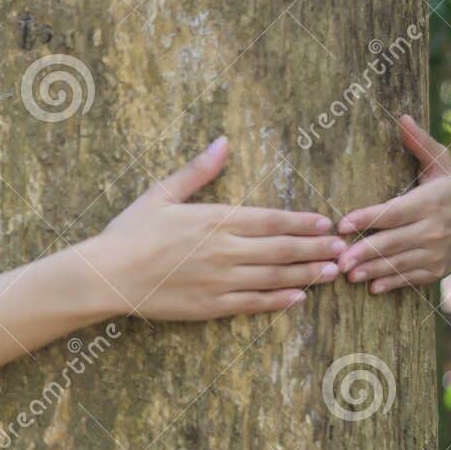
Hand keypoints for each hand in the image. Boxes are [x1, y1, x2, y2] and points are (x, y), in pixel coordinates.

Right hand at [87, 136, 346, 320]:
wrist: (108, 276)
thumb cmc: (129, 233)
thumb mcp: (161, 194)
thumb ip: (198, 171)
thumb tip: (222, 143)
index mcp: (216, 219)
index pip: (271, 219)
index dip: (302, 221)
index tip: (326, 222)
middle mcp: (225, 250)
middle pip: (282, 249)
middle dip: (315, 248)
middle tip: (341, 248)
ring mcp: (220, 281)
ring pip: (274, 277)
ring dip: (306, 273)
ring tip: (330, 272)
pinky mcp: (211, 306)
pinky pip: (253, 304)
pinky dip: (278, 301)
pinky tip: (297, 298)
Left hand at [335, 115, 450, 293]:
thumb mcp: (441, 162)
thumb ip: (419, 143)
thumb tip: (402, 117)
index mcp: (430, 202)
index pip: (394, 212)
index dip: (368, 218)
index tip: (343, 224)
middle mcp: (434, 229)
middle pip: (393, 242)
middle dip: (364, 251)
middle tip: (338, 259)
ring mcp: (436, 252)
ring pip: (399, 262)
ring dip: (373, 270)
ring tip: (347, 274)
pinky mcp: (437, 269)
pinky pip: (411, 278)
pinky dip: (392, 283)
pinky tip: (372, 287)